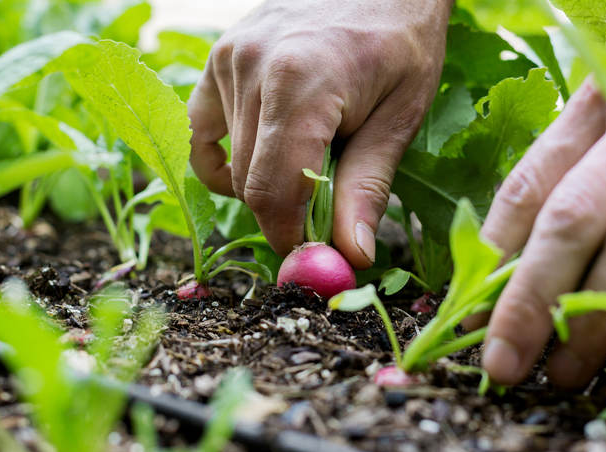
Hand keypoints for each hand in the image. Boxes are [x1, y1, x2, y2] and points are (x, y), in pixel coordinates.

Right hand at [187, 0, 450, 266]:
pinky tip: (263, 154)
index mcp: (300, 82)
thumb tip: (351, 256)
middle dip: (284, 215)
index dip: (290, 238)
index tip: (315, 258)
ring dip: (264, 183)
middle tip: (324, 215)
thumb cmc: (402, 40)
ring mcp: (227, 60)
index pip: (272, 191)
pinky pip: (203, 133)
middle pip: (250, 184)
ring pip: (229, 164)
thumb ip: (367, 188)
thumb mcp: (402, 116)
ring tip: (308, 161)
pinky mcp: (218, 60)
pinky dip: (228, 159)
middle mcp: (251, 68)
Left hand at [478, 1, 605, 386]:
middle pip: (568, 220)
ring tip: (565, 369)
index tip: (467, 319)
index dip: (491, 261)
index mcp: (592, 106)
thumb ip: (573, 165)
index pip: (526, 188)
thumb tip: (511, 255)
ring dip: (594, 315)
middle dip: (528, 301)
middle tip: (502, 364)